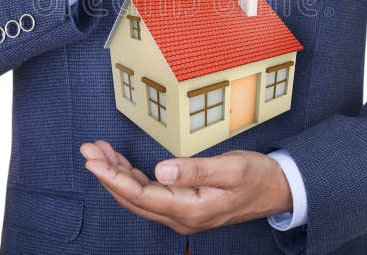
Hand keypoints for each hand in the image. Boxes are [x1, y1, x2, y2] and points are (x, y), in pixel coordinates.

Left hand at [79, 140, 292, 234]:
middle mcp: (181, 218)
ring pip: (138, 198)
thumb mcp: (232, 169)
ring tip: (99, 151)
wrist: (277, 191)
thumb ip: (196, 170)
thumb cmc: (257, 177)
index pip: (140, 195)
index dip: (112, 177)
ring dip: (116, 175)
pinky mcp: (183, 207)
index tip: (93, 160)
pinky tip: (122, 164)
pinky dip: (131, 178)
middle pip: (132, 199)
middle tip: (88, 149)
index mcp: (191, 209)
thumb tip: (160, 170)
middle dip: (107, 174)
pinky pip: (148, 195)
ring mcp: (181, 215)